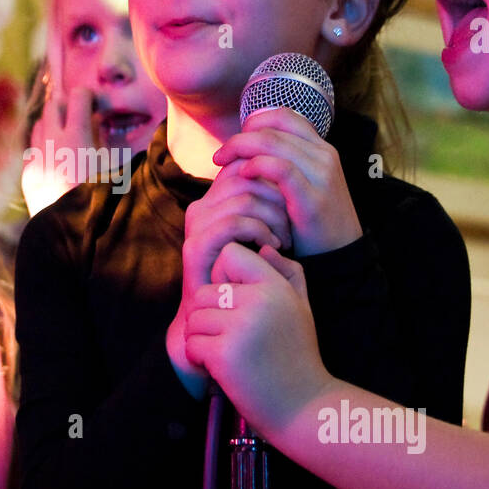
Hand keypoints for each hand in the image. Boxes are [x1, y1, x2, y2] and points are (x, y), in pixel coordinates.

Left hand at [21, 86, 101, 214]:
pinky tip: (55, 162)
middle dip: (66, 107)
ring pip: (39, 126)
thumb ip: (101, 138)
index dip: (87, 97)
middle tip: (78, 117)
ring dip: (52, 127)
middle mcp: (52, 143)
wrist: (73, 235)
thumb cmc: (102, 199)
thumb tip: (96, 120)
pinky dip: (43, 150)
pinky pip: (32, 151)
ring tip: (66, 140)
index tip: (93, 103)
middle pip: (53, 106)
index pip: (78, 97)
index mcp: (77, 137)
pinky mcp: (27, 175)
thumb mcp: (110, 165)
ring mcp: (36, 159)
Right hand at [168, 162, 292, 395]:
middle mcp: (203, 207)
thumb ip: (271, 207)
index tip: (293, 206)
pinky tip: (273, 247)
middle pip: (246, 174)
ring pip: (244, 195)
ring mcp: (197, 225)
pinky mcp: (196, 246)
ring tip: (284, 239)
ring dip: (273, 215)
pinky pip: (233, 221)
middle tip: (291, 225)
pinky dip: (259, 231)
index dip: (275, 176)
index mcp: (217, 199)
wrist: (224, 324)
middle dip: (278, 196)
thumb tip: (288, 177)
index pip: (246, 164)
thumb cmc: (252, 282)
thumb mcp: (266, 237)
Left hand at [184, 243, 332, 439]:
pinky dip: (199, 359)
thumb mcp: (301, 308)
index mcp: (277, 286)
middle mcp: (260, 301)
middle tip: (229, 338)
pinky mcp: (224, 354)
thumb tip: (263, 249)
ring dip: (201, 339)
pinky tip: (220, 370)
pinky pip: (191, 344)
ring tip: (227, 354)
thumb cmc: (299, 356)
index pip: (230, 255)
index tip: (236, 305)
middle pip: (204, 291)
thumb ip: (287, 274)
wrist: (304, 407)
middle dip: (207, 316)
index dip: (224, 278)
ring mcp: (241, 327)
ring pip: (193, 318)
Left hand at [213, 108, 362, 255]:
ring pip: (273, 142)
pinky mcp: (313, 198)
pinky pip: (281, 169)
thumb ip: (282, 165)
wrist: (341, 256)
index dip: (254, 121)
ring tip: (223, 163)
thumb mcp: (301, 186)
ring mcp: (321, 175)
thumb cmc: (311, 222)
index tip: (235, 140)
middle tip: (219, 155)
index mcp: (321, 149)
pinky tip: (243, 175)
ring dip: (241, 148)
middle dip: (239, 138)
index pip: (283, 116)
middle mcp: (324, 155)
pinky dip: (257, 166)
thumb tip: (245, 152)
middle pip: (273, 128)